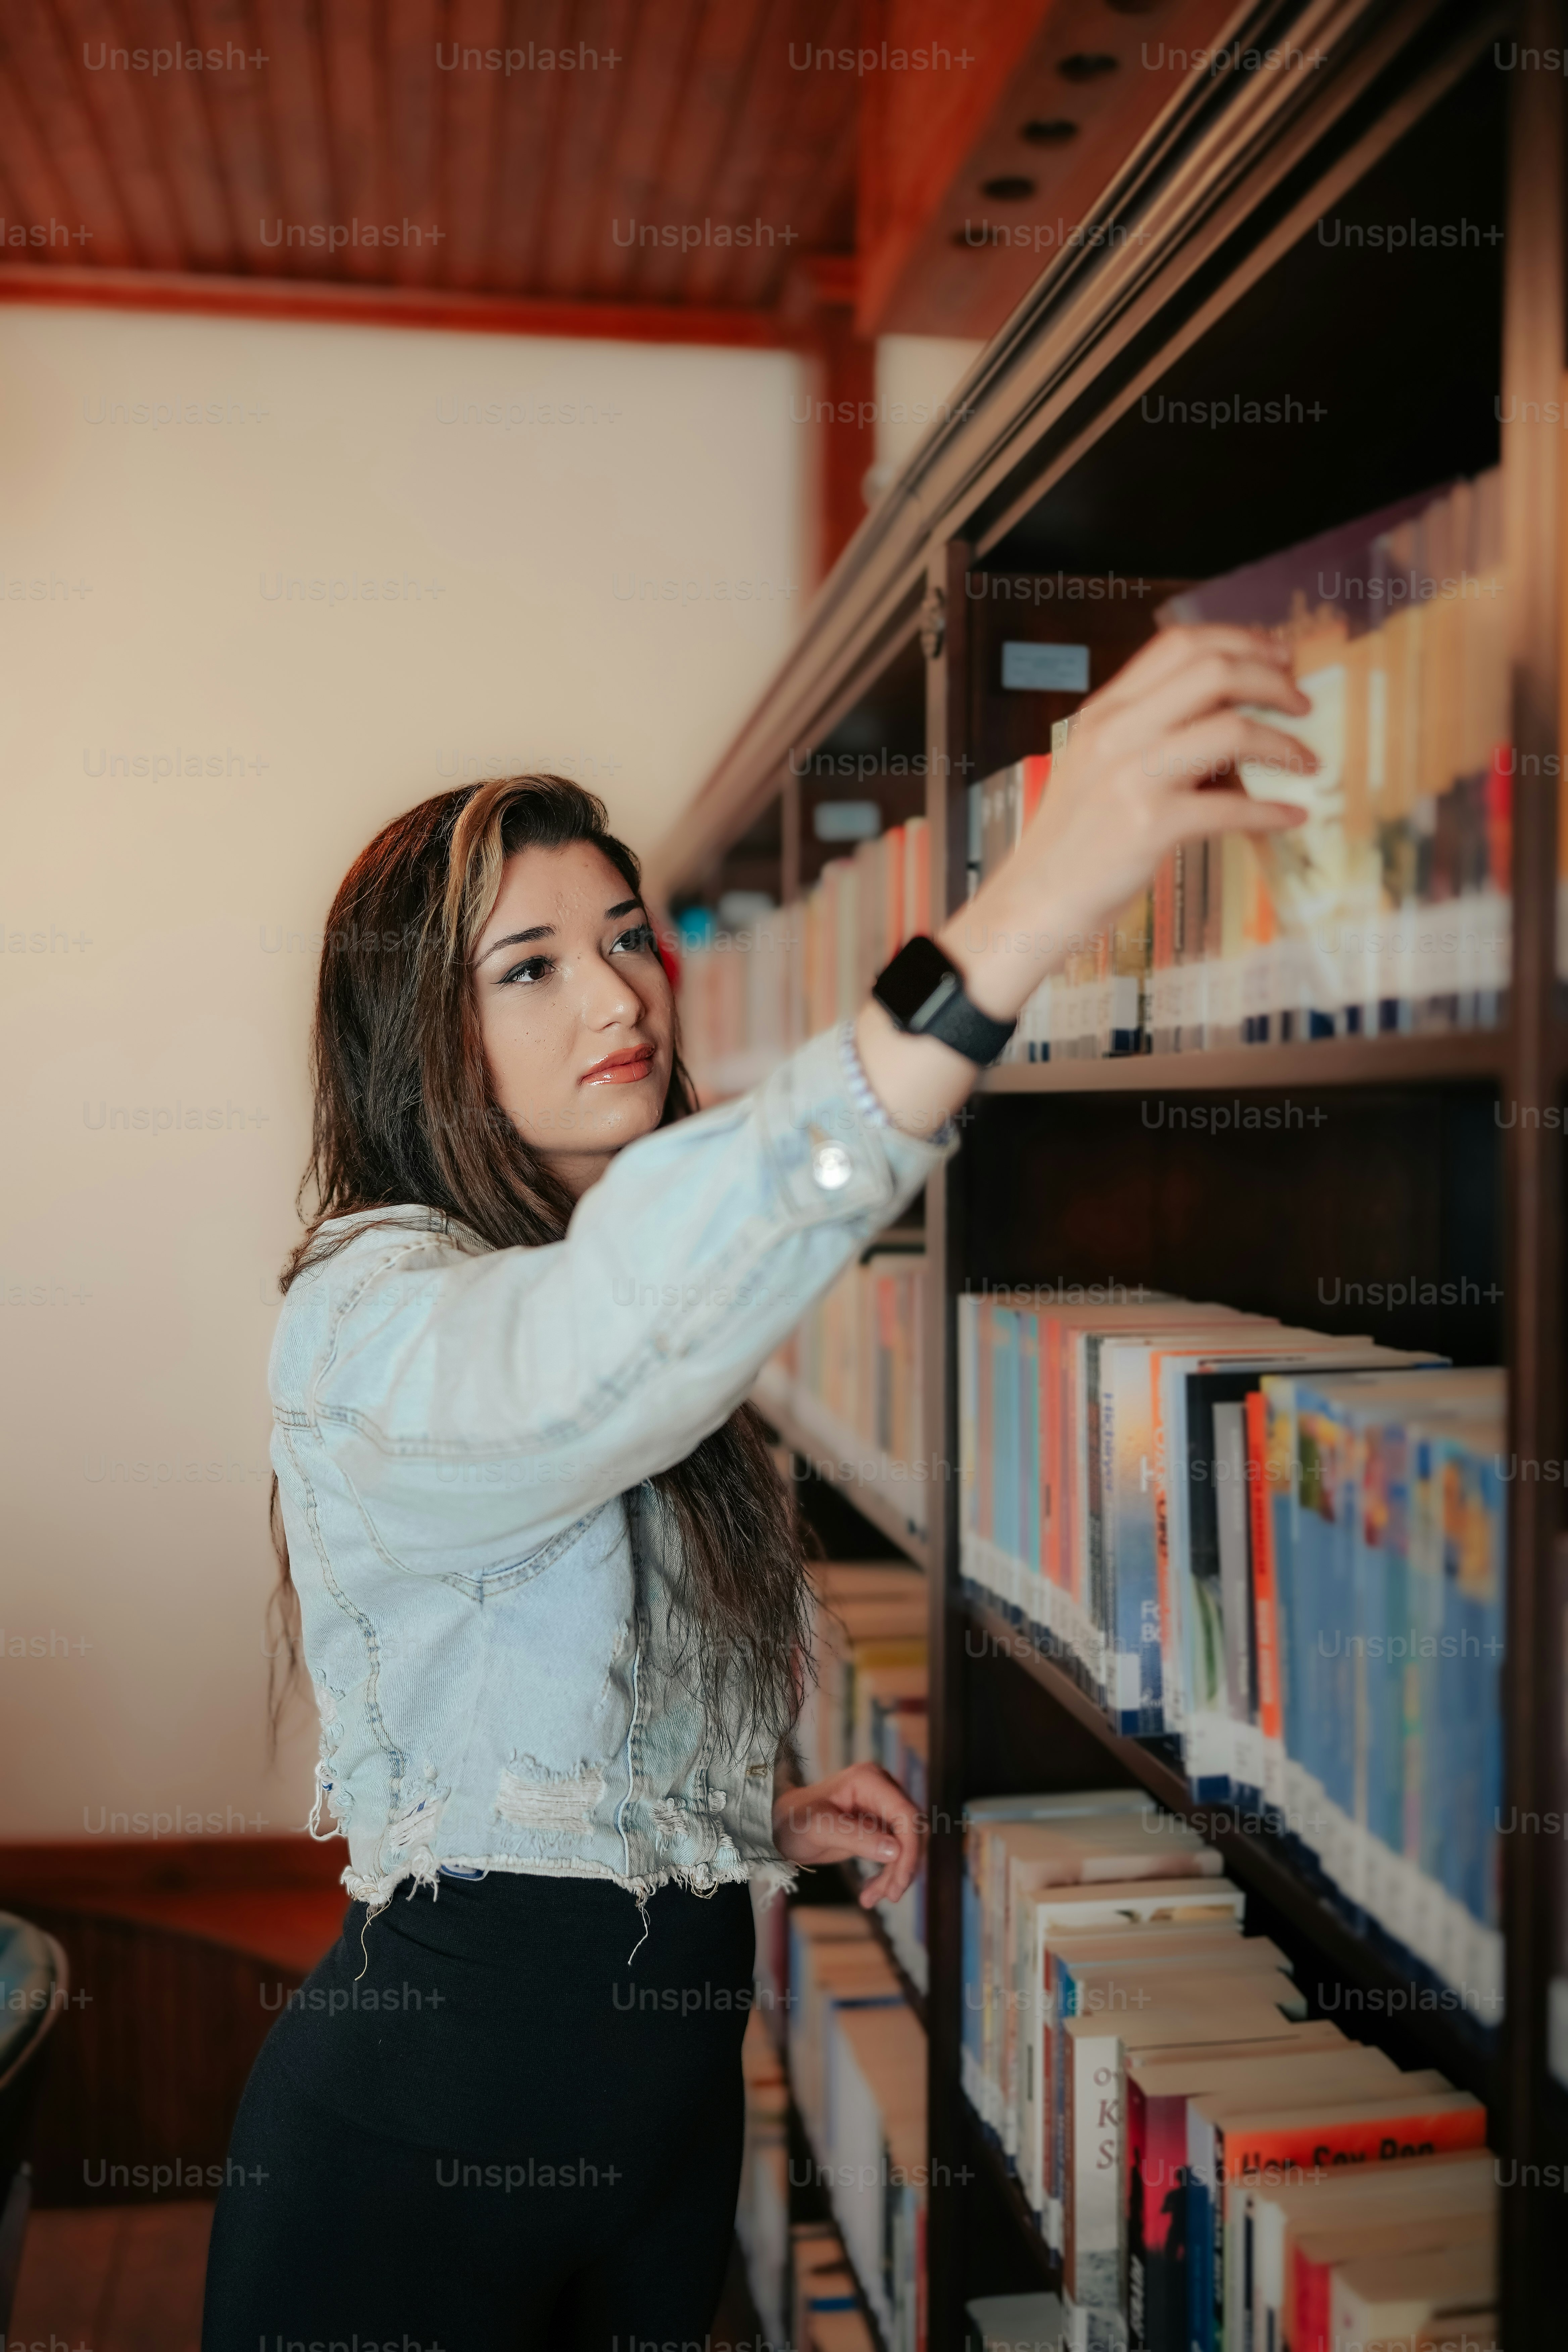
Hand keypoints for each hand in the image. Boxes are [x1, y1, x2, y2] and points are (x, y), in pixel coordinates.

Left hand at [771, 1761, 924, 1907]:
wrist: (781, 1827)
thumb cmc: (794, 1820)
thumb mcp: (819, 1829)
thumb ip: (856, 1837)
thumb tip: (896, 1850)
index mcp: (870, 1781)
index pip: (906, 1814)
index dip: (909, 1849)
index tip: (900, 1881)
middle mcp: (882, 1791)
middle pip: (911, 1831)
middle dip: (903, 1866)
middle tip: (889, 1896)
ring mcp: (882, 1808)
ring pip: (906, 1846)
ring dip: (894, 1875)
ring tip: (871, 1899)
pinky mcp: (879, 1827)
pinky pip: (895, 1853)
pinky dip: (887, 1874)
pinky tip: (870, 1893)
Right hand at [950, 621, 1313, 1010]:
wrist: (1034, 899)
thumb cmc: (1074, 837)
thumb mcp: (1100, 766)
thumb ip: (1154, 734)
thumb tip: (1234, 728)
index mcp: (1105, 711)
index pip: (1179, 644)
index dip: (1241, 641)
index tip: (1278, 658)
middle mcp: (1116, 732)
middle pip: (1213, 672)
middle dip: (1272, 681)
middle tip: (1300, 703)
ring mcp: (1132, 777)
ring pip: (1231, 730)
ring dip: (1283, 743)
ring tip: (1306, 761)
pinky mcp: (1150, 826)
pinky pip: (1231, 808)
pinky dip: (1271, 812)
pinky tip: (1292, 816)